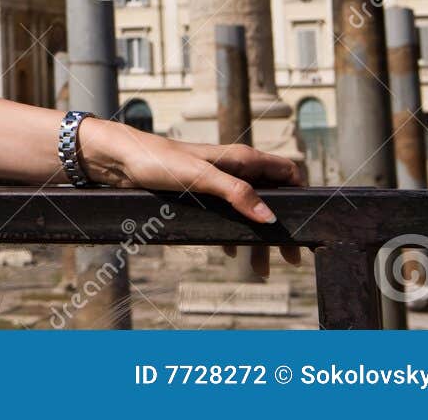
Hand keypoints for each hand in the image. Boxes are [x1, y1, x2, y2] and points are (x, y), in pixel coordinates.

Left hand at [77, 117, 306, 278]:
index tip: (308, 222)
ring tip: (260, 269)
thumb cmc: (158, 160)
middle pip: (271, 198)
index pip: (287, 170)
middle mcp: (233, 168)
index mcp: (241, 158)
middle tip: (288, 259)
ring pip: (248, 211)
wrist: (119, 159)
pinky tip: (231, 252)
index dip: (302, 193)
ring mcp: (217, 181)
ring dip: (256, 239)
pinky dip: (233, 234)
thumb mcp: (200, 177)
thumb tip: (269, 217)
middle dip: (280, 228)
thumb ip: (236, 193)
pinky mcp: (199, 194)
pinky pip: (226, 215)